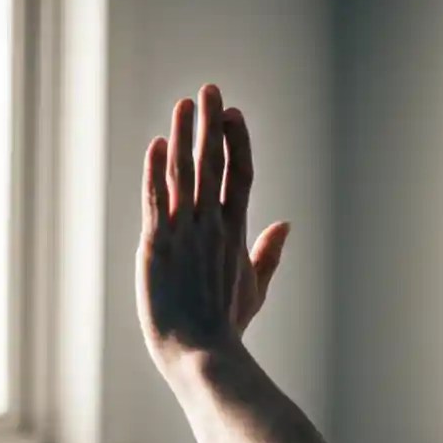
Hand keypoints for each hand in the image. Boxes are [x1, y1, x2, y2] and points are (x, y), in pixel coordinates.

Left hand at [136, 84, 291, 370]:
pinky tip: (157, 144)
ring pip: (185, 173)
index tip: (235, 114)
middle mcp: (213, 226)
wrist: (201, 354)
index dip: (238, 142)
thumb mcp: (254, 287)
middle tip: (211, 89)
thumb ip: (269, 253)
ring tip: (185, 103)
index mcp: (236, 233)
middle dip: (213, 124)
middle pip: (215, 163)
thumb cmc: (225, 327)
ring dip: (185, 135)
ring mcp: (185, 233)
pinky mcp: (157, 245)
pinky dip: (156, 171)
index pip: (241, 175)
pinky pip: (156, 199)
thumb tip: (286, 225)